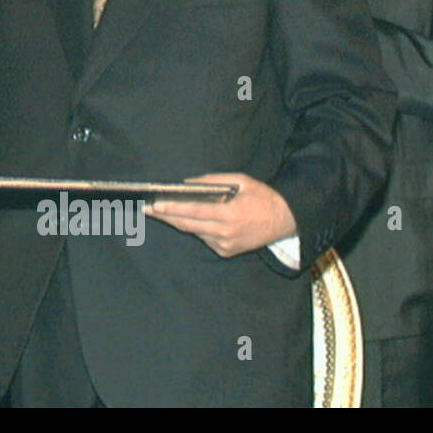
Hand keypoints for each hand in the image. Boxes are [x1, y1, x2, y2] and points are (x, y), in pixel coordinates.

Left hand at [146, 173, 297, 256]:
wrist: (286, 221)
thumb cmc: (262, 197)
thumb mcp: (240, 181)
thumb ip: (212, 181)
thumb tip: (186, 184)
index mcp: (230, 215)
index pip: (193, 212)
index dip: (172, 209)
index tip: (154, 205)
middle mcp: (226, 233)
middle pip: (187, 225)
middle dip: (166, 217)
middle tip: (147, 209)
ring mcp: (225, 245)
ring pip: (194, 232)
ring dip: (178, 221)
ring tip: (161, 211)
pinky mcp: (226, 252)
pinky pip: (204, 238)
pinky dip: (196, 227)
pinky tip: (190, 218)